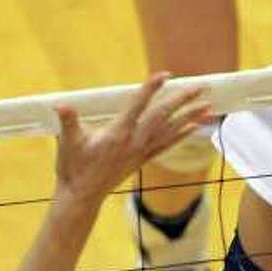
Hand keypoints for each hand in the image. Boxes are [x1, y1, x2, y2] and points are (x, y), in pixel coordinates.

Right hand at [53, 77, 211, 206]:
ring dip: (191, 116)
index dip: (151, 89)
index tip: (165, 74)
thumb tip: (61, 106)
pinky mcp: (143, 159)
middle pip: (163, 116)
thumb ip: (68, 122)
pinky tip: (195, 126)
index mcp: (117, 134)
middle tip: (202, 86)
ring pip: (171, 130)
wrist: (82, 196)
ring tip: (210, 106)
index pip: (138, 106)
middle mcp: (134, 142)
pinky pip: (168, 144)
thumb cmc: (73, 168)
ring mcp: (141, 152)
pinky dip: (183, 134)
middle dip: (183, 100)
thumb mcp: (67, 143)